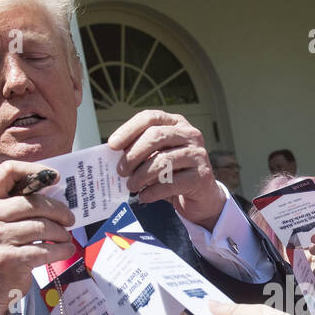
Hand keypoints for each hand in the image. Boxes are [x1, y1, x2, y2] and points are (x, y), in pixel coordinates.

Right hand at [0, 160, 75, 314]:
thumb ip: (15, 202)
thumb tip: (53, 186)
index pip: (7, 171)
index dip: (35, 170)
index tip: (55, 177)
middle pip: (33, 202)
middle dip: (59, 210)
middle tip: (69, 218)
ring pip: (42, 227)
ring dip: (61, 233)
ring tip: (66, 236)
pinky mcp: (9, 259)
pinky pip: (45, 250)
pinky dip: (61, 250)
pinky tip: (65, 250)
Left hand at [108, 110, 223, 229]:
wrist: (201, 197)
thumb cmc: (173, 174)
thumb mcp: (156, 157)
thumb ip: (140, 151)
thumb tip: (114, 154)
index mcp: (176, 124)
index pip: (150, 118)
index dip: (129, 130)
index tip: (112, 145)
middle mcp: (190, 135)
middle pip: (156, 136)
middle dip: (133, 155)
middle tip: (120, 171)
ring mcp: (198, 155)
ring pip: (163, 161)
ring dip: (141, 176)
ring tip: (131, 186)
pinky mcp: (201, 177)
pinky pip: (170, 183)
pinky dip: (152, 192)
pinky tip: (144, 196)